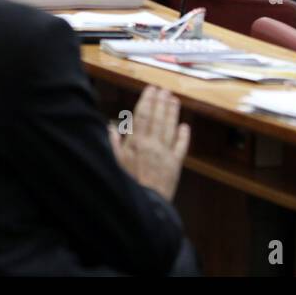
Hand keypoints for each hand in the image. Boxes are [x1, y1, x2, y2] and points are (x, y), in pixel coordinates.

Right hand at [109, 86, 189, 200]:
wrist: (144, 204)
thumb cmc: (126, 184)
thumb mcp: (113, 163)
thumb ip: (112, 144)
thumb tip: (110, 127)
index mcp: (135, 143)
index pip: (142, 116)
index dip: (147, 101)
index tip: (151, 90)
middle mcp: (151, 144)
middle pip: (157, 118)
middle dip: (161, 102)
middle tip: (164, 90)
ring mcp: (165, 153)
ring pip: (170, 128)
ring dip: (172, 113)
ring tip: (174, 100)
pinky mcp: (175, 165)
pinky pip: (181, 147)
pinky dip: (184, 136)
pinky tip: (185, 127)